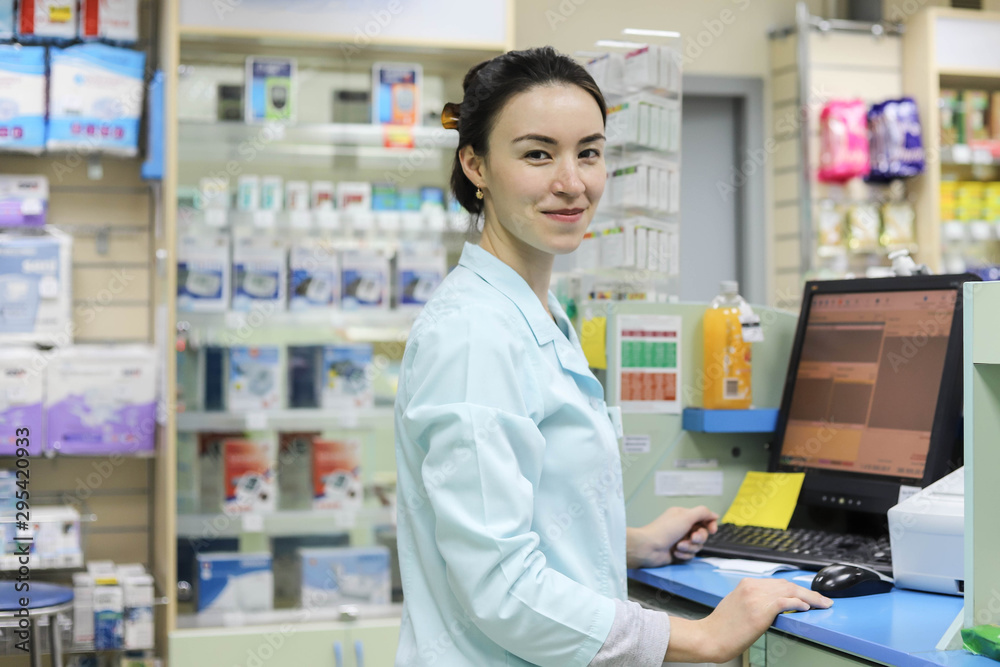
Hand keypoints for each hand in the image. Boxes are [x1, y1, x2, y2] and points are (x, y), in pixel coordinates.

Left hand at [627, 505, 718, 568]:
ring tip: (678, 546)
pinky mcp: (679, 552)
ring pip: (697, 546)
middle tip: (692, 538)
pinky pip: (690, 555)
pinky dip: (684, 554)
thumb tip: (715, 515)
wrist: (649, 548)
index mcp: (683, 515)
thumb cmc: (665, 530)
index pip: (703, 518)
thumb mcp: (685, 517)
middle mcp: (683, 527)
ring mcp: (681, 540)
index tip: (712, 530)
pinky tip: (675, 553)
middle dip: (699, 538)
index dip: (710, 524)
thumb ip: (702, 513)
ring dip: (689, 547)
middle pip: (702, 534)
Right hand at [664, 578, 833, 662]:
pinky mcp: (761, 610)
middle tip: (822, 600)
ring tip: (822, 604)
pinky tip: (807, 608)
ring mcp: (757, 597)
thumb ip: (755, 599)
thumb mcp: (737, 605)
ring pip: (790, 591)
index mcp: (747, 584)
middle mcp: (752, 587)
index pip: (779, 582)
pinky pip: (786, 601)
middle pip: (787, 584)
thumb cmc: (722, 627)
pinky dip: (799, 603)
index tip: (808, 595)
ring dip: (810, 598)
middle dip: (808, 592)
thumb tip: (775, 604)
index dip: (797, 588)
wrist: (710, 637)